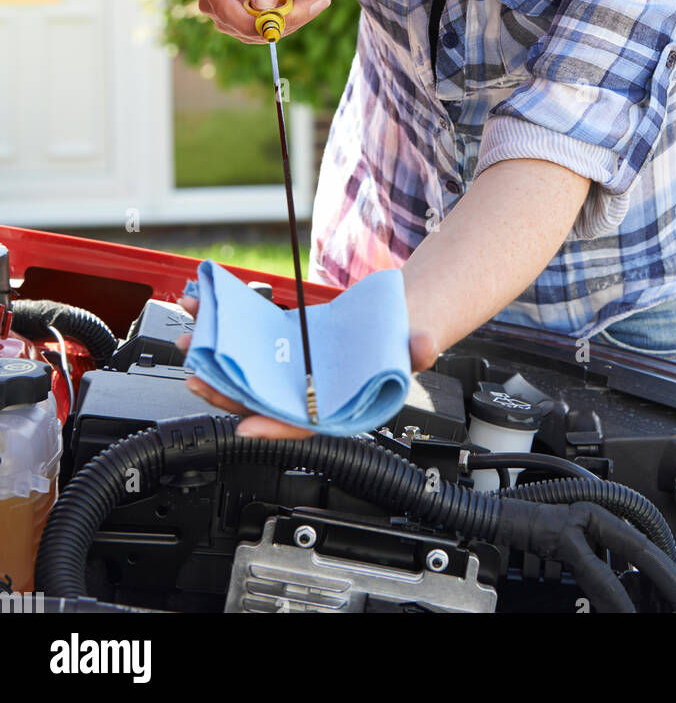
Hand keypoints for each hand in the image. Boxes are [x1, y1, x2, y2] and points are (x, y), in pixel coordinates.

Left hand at [175, 294, 439, 439]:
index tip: (245, 426)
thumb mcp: (416, 347)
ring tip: (191, 338)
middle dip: (225, 392)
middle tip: (198, 377)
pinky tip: (207, 308)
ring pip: (247, 373)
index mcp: (335, 407)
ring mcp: (292, 370)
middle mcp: (308, 393)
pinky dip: (226, 327)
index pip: (301, 425)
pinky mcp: (285, 347)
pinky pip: (250, 343)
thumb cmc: (406, 344)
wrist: (399, 319)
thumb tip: (424, 346)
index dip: (273, 428)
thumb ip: (420, 350)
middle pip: (260, 401)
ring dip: (216, 358)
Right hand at [194, 0, 333, 44]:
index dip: (263, 20)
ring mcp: (227, 16)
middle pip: (248, 27)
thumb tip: (262, 7)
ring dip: (298, 15)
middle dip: (290, 16)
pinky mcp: (245, 26)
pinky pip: (273, 32)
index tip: (304, 8)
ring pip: (265, 33)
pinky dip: (297, 17)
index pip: (230, 12)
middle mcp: (212, 0)